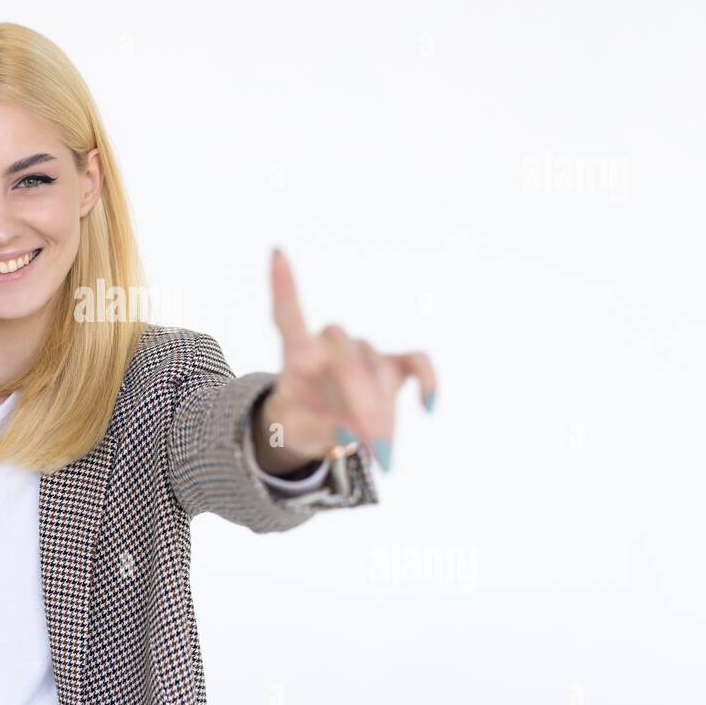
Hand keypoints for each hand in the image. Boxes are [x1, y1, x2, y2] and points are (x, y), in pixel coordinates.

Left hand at [252, 248, 436, 473]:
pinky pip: (417, 362)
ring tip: (377, 450)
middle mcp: (330, 344)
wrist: (318, 432)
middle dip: (360, 397)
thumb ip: (320, 431)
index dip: (284, 286)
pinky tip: (427, 406)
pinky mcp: (392, 366)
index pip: (288, 314)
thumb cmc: (299, 424)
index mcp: (297, 353)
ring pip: (377, 369)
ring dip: (381, 409)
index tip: (278, 253)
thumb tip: (351, 432)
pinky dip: (427, 380)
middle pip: (346, 351)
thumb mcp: (295, 434)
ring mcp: (363, 352)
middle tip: (369, 441)